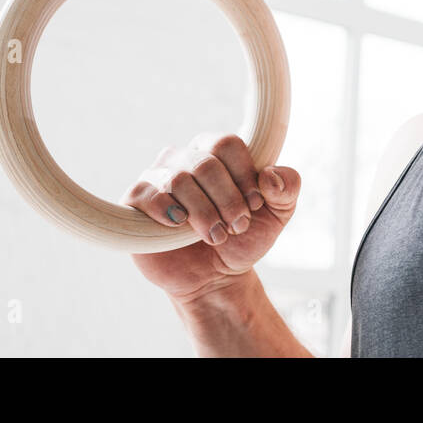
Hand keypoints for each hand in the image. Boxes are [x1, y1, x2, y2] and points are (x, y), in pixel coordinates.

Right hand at [122, 132, 300, 303]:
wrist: (216, 278)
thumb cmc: (244, 238)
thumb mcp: (278, 214)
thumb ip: (287, 188)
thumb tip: (270, 176)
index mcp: (216, 152)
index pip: (227, 144)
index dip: (244, 175)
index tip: (255, 204)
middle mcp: (184, 158)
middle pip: (205, 163)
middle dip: (227, 200)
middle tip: (237, 226)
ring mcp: (158, 178)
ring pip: (179, 179)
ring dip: (203, 212)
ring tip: (216, 236)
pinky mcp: (135, 203)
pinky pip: (143, 193)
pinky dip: (165, 209)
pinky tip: (180, 225)